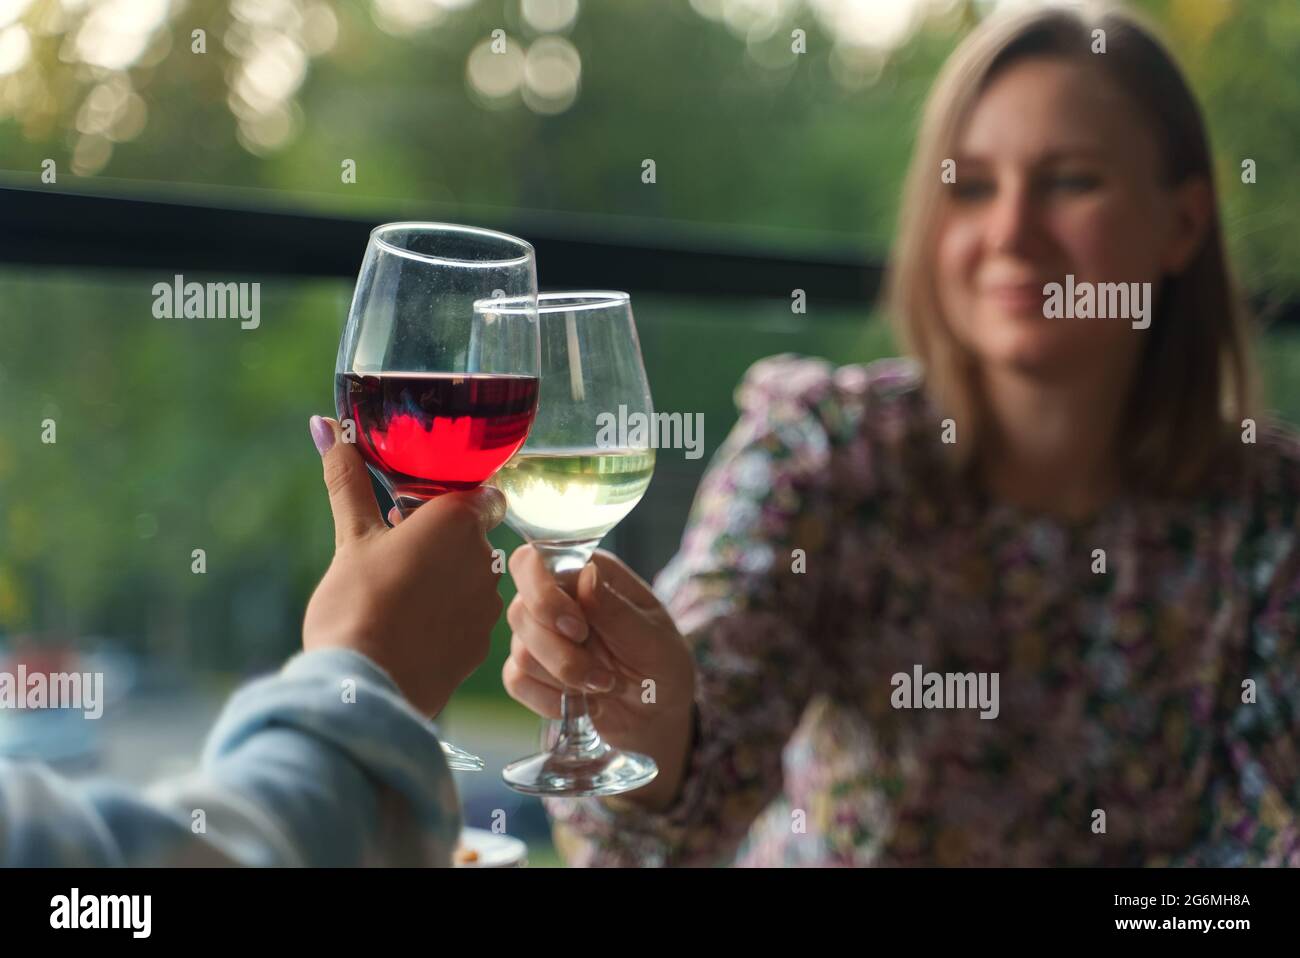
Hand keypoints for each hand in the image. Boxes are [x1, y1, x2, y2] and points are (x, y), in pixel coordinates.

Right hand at [302, 416, 506, 715]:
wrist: (365, 686)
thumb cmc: (356, 602)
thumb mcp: (350, 536)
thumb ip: (347, 480)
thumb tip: (325, 425)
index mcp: (458, 520)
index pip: (484, 497)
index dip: (456, 502)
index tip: (422, 513)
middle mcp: (486, 558)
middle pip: (475, 538)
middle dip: (443, 542)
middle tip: (397, 552)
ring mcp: (487, 605)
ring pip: (472, 579)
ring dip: (446, 580)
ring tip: (398, 594)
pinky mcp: (481, 645)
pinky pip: (467, 619)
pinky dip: (446, 618)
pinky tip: (410, 629)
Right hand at [502, 545, 696, 809]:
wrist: (655, 716)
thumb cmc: (661, 665)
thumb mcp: (652, 639)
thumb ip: (617, 610)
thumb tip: (586, 573)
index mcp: (589, 574)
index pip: (535, 561)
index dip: (543, 594)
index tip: (577, 629)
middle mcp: (557, 599)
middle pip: (521, 610)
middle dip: (560, 651)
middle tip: (603, 673)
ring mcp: (539, 635)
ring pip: (519, 650)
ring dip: (564, 678)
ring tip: (604, 685)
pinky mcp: (530, 671)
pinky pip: (516, 680)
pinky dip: (549, 699)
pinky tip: (581, 703)